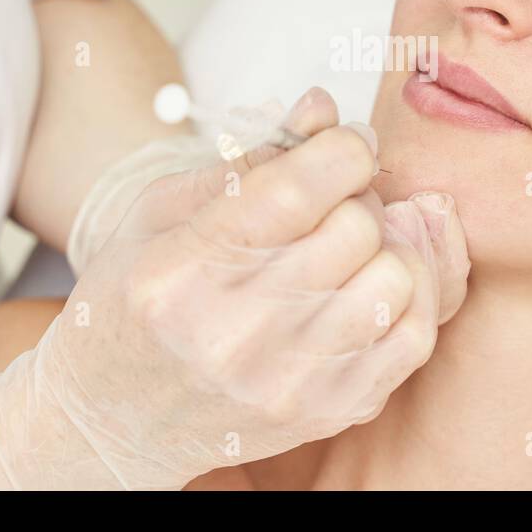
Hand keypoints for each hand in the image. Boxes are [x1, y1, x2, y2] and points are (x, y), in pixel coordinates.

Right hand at [0, 88, 470, 488]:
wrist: (117, 424)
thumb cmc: (134, 303)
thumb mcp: (160, 215)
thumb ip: (246, 159)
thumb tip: (324, 107)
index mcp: (184, 269)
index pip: (298, 188)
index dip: (343, 148)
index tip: (344, 143)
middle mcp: (237, 333)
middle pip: (357, 228)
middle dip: (358, 197)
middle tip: (336, 203)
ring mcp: (287, 381)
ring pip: (395, 279)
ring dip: (384, 249)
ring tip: (352, 250)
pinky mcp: (330, 412)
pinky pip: (414, 336)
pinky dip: (407, 296)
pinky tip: (370, 288)